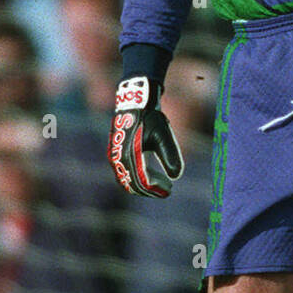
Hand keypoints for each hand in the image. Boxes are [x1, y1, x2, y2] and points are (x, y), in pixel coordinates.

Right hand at [107, 77, 183, 196]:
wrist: (134, 102)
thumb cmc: (150, 118)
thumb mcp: (163, 136)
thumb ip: (170, 156)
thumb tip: (176, 176)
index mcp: (129, 155)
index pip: (142, 181)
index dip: (156, 189)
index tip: (170, 190)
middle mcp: (118, 158)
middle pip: (133, 184)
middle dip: (150, 190)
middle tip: (167, 189)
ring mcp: (115, 156)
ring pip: (127, 179)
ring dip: (144, 184)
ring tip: (162, 183)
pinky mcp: (116, 153)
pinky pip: (125, 172)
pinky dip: (138, 177)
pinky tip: (152, 175)